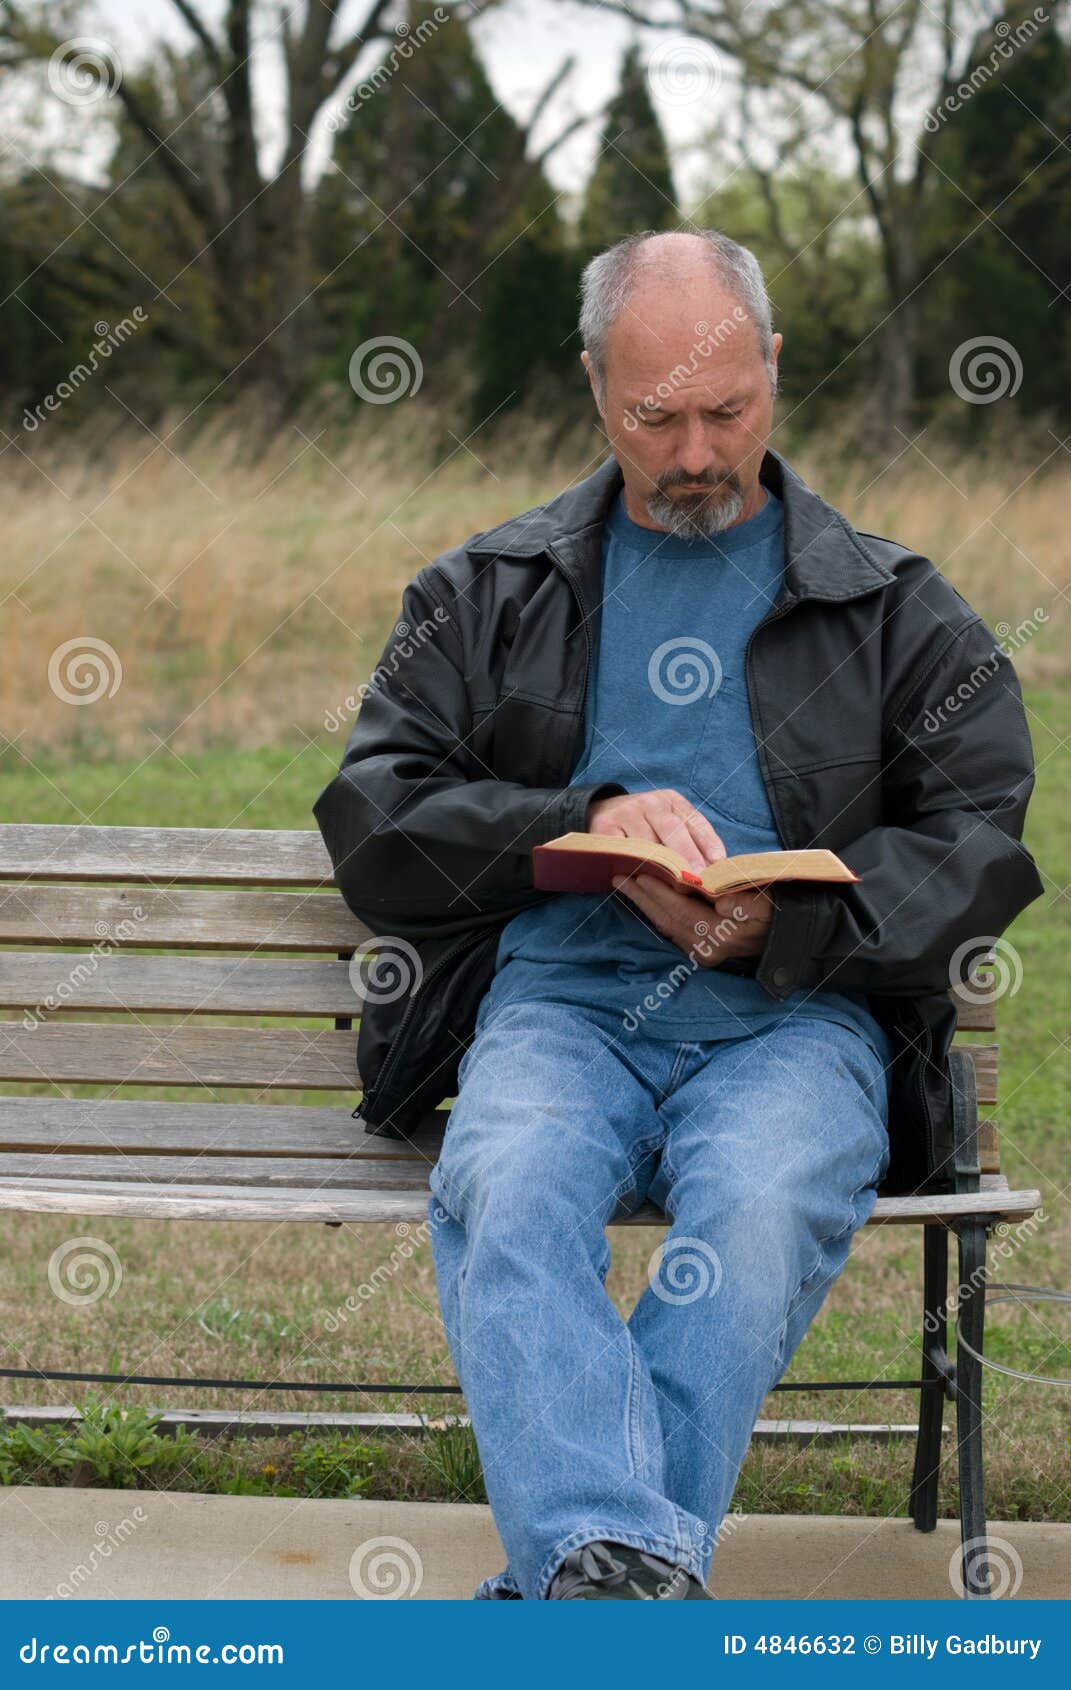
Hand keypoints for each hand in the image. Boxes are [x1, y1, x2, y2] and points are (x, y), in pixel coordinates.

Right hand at [587, 788, 725, 873]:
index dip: (707, 843)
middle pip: (672, 829)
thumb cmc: (644, 825)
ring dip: (661, 866)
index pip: (694, 821)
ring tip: (675, 886)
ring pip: (647, 841)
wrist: (600, 811)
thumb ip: (690, 840)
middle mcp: (650, 803)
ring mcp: (626, 813)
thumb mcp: (669, 823)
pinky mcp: (604, 827)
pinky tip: (643, 880)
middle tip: (697, 878)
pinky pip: (622, 849)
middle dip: (687, 855)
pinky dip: (633, 865)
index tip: (718, 864)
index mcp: (672, 800)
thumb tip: (715, 867)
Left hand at [611, 877, 773, 967]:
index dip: (659, 892)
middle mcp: (706, 950)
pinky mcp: (699, 953)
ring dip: (645, 905)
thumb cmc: (774, 911)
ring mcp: (701, 954)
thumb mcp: (765, 903)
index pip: (681, 911)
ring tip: (626, 885)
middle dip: (642, 898)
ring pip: (665, 926)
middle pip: (667, 920)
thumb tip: (720, 900)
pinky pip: (672, 930)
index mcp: (721, 936)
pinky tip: (646, 899)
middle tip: (620, 877)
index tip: (640, 874)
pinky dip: (657, 913)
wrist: (785, 935)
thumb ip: (744, 903)